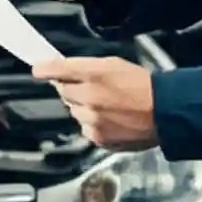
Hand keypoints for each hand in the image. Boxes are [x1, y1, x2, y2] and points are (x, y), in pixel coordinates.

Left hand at [32, 56, 158, 151]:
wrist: (164, 112)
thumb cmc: (142, 84)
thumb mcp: (114, 64)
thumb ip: (86, 67)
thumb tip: (62, 71)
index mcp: (93, 74)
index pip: (57, 70)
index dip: (44, 69)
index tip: (37, 69)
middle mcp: (89, 97)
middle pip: (62, 91)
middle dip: (71, 88)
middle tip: (89, 86)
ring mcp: (92, 120)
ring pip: (73, 110)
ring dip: (82, 106)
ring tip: (105, 104)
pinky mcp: (97, 137)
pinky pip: (84, 127)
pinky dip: (92, 122)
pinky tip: (110, 118)